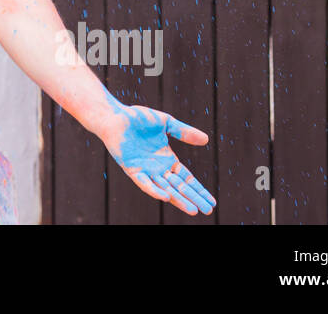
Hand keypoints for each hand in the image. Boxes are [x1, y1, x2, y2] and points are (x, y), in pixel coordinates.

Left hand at [97, 101, 216, 214]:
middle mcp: (158, 168)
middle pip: (179, 187)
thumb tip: (206, 139)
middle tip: (208, 210)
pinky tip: (166, 197)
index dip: (199, 189)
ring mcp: (145, 170)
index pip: (187, 178)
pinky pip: (144, 183)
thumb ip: (183, 132)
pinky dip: (154, 190)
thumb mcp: (166, 123)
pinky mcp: (132, 169)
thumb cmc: (138, 118)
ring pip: (165, 189)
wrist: (115, 116)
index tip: (212, 201)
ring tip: (193, 210)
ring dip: (178, 200)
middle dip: (193, 198)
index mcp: (167, 159)